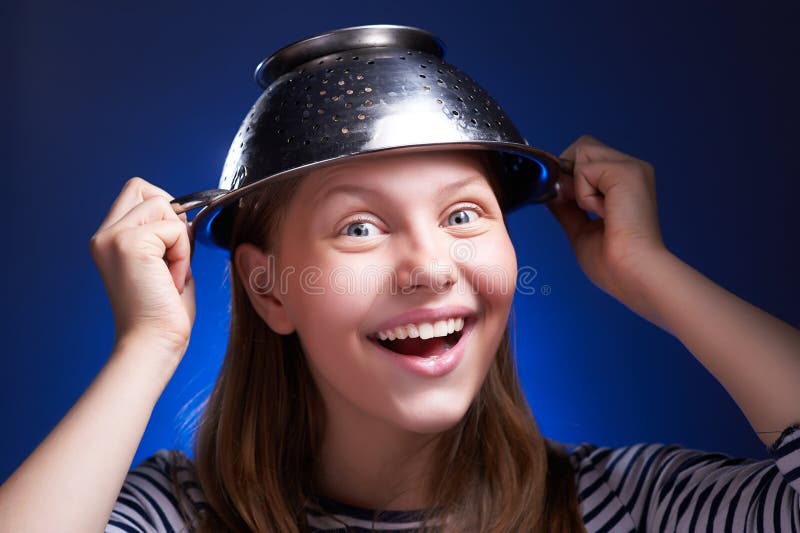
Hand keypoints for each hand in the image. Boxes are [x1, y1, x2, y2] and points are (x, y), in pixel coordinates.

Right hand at [89, 177, 195, 357]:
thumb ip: (166, 235)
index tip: (171, 249)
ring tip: (170, 274)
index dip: (165, 212)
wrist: (154, 343)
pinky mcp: (128, 243)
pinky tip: (171, 281)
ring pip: (165, 206)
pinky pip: (176, 229)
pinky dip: (183, 255)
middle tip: (173, 257)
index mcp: (109, 240)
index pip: (138, 193)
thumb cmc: (163, 313)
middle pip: (146, 189)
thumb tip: (186, 214)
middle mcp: (104, 235)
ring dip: (180, 242)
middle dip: (171, 218)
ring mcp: (113, 237)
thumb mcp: (164, 263)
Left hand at [546, 135, 667, 304]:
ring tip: (599, 212)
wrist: (631, 273)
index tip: (574, 206)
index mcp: (625, 183)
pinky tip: (604, 213)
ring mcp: (631, 168)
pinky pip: (584, 168)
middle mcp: (632, 170)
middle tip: (582, 208)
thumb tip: (552, 192)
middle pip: (583, 147)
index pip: (586, 158)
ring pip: (581, 152)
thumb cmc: (614, 263)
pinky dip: (584, 194)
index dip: (570, 177)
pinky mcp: (626, 171)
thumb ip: (567, 208)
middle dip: (570, 175)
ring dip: (579, 186)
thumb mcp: (580, 228)